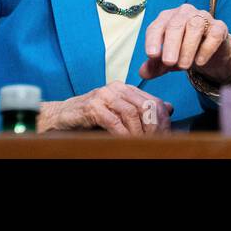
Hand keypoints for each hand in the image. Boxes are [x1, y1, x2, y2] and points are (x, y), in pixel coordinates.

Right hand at [37, 82, 172, 134]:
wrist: (62, 115)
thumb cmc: (91, 115)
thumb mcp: (118, 110)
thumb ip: (140, 108)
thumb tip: (168, 108)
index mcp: (124, 88)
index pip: (150, 100)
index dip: (160, 118)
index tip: (165, 132)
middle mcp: (115, 88)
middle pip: (143, 105)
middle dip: (152, 125)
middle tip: (156, 140)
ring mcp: (103, 95)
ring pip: (130, 113)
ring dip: (139, 131)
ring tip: (142, 143)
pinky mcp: (92, 107)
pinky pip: (113, 121)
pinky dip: (122, 133)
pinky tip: (126, 141)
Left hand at [139, 3, 230, 83]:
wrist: (212, 54)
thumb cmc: (184, 52)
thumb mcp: (168, 61)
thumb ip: (155, 66)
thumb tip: (142, 73)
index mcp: (168, 18)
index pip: (157, 26)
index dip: (153, 40)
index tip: (152, 55)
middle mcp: (185, 13)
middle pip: (176, 24)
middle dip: (171, 44)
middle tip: (168, 63)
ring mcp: (204, 18)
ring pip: (195, 26)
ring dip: (187, 47)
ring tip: (184, 66)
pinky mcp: (220, 27)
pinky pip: (214, 33)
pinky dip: (206, 48)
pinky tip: (200, 61)